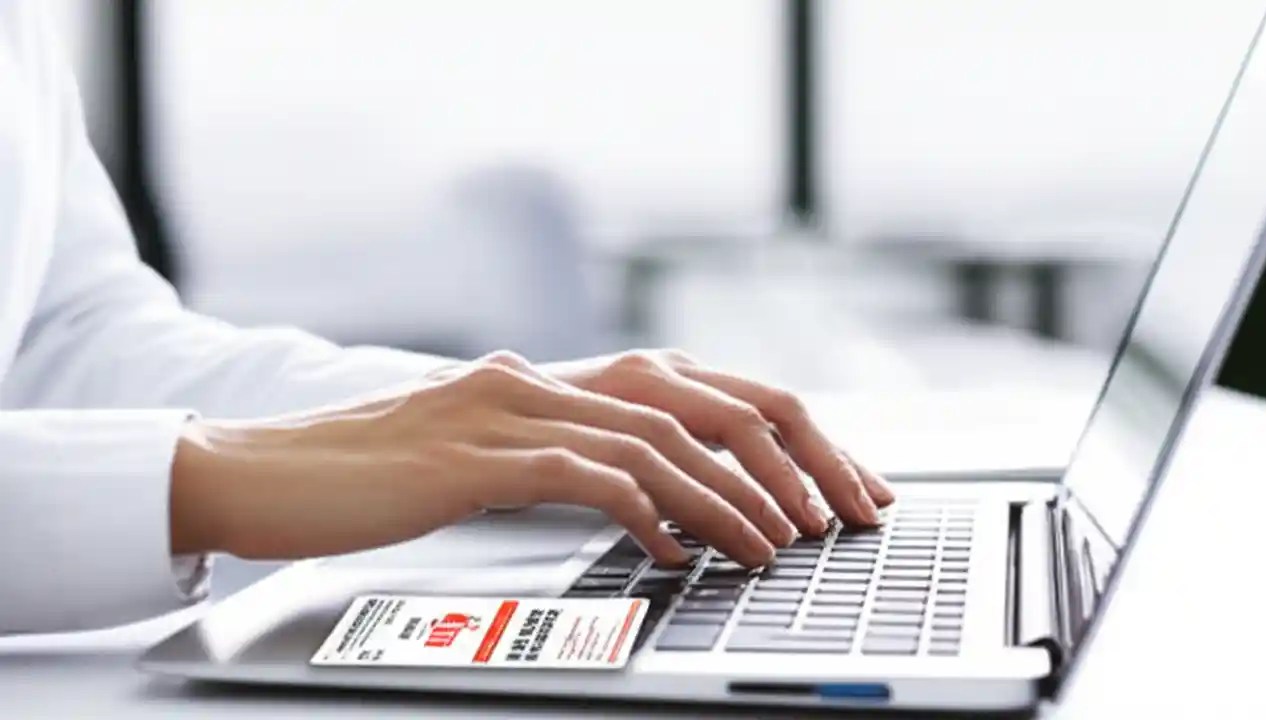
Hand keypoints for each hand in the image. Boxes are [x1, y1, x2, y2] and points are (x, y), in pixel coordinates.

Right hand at [170, 351, 892, 568]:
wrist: (264, 472)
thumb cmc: (375, 476)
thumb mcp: (487, 456)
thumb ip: (564, 456)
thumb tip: (654, 495)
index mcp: (554, 377)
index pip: (698, 387)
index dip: (777, 431)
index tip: (830, 482)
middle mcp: (543, 377)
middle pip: (702, 399)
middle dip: (785, 457)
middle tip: (836, 514)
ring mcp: (509, 409)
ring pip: (658, 439)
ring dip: (730, 497)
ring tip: (774, 545)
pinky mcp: (474, 456)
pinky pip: (587, 477)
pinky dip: (649, 513)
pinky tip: (679, 554)